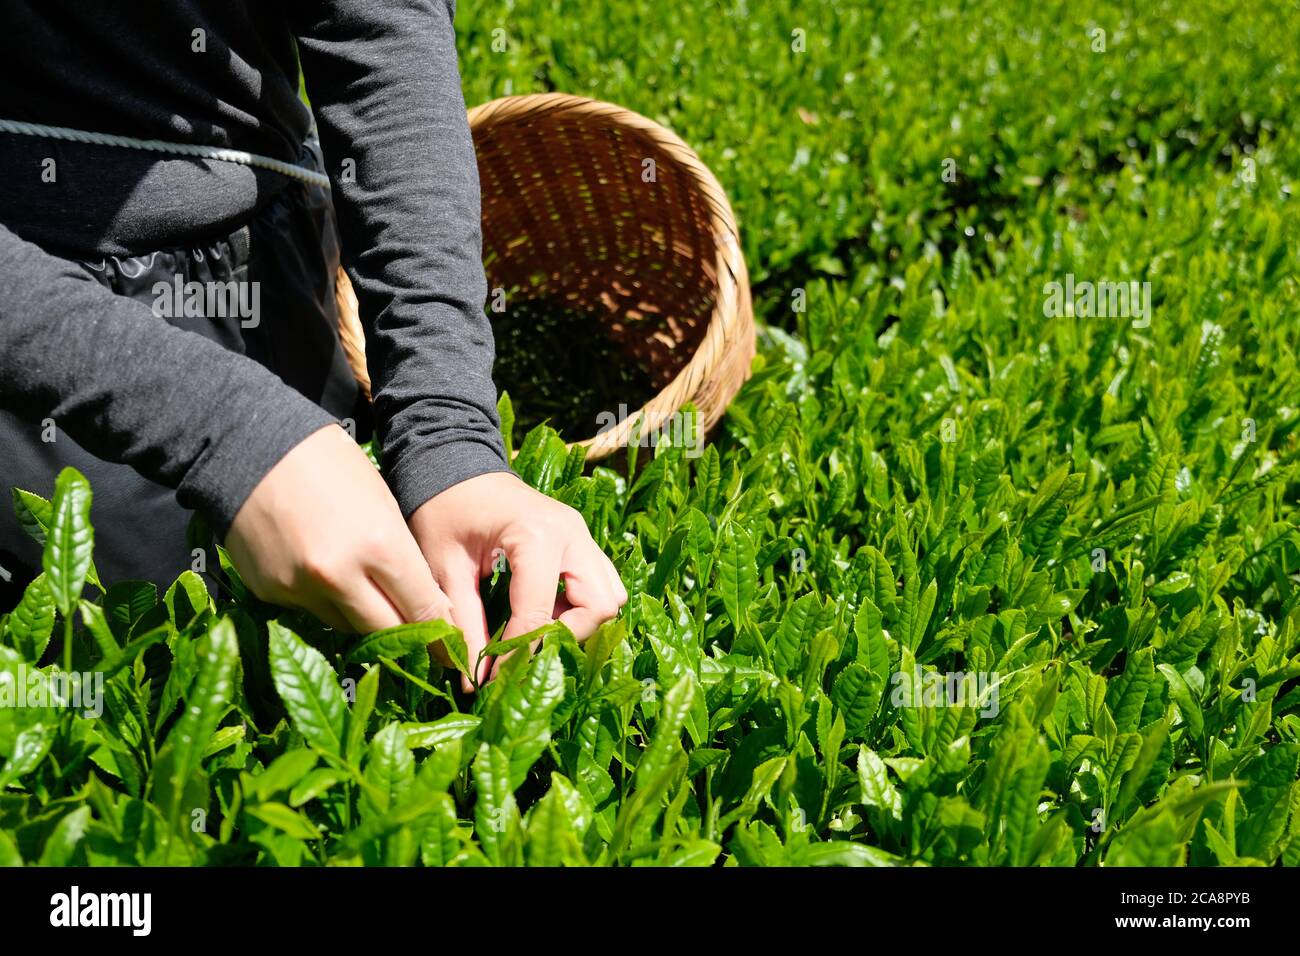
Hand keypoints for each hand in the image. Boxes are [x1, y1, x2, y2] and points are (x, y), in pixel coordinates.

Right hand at [225, 424, 452, 633]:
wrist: (250, 446)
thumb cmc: (330, 464)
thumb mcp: (383, 503)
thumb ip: (404, 557)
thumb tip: (426, 603)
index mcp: (379, 546)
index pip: (423, 609)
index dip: (441, 631)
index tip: (451, 646)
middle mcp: (339, 575)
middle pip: (386, 631)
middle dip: (406, 635)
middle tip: (419, 635)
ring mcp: (301, 588)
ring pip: (348, 627)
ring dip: (364, 617)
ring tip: (367, 592)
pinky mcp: (272, 593)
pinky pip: (312, 612)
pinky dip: (326, 602)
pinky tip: (323, 574)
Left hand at [408, 471, 627, 689]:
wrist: (454, 463)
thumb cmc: (443, 509)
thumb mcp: (445, 568)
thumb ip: (463, 623)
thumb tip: (471, 679)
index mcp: (537, 535)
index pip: (540, 613)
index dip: (517, 654)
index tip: (490, 679)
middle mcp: (572, 533)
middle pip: (598, 607)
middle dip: (561, 638)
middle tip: (519, 653)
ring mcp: (582, 534)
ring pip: (609, 596)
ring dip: (576, 623)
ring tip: (532, 633)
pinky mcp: (581, 541)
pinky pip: (600, 584)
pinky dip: (579, 608)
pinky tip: (542, 614)